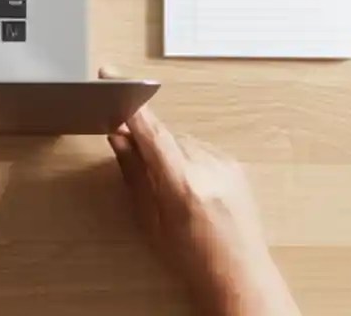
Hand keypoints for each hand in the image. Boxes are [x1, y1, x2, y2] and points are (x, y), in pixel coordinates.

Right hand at [104, 70, 299, 315]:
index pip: (152, 132)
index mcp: (183, 185)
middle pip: (164, 136)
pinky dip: (185, 158)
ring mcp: (225, 165)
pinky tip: (188, 186)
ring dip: (168, 154)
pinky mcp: (234, 165)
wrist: (238, 275)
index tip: (112, 76)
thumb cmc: (192, 257)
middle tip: (136, 165)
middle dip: (147, 144)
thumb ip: (134, 172)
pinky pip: (199, 149)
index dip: (129, 104)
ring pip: (181, 141)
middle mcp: (208, 168)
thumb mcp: (151, 220)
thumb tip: (119, 136)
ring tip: (170, 190)